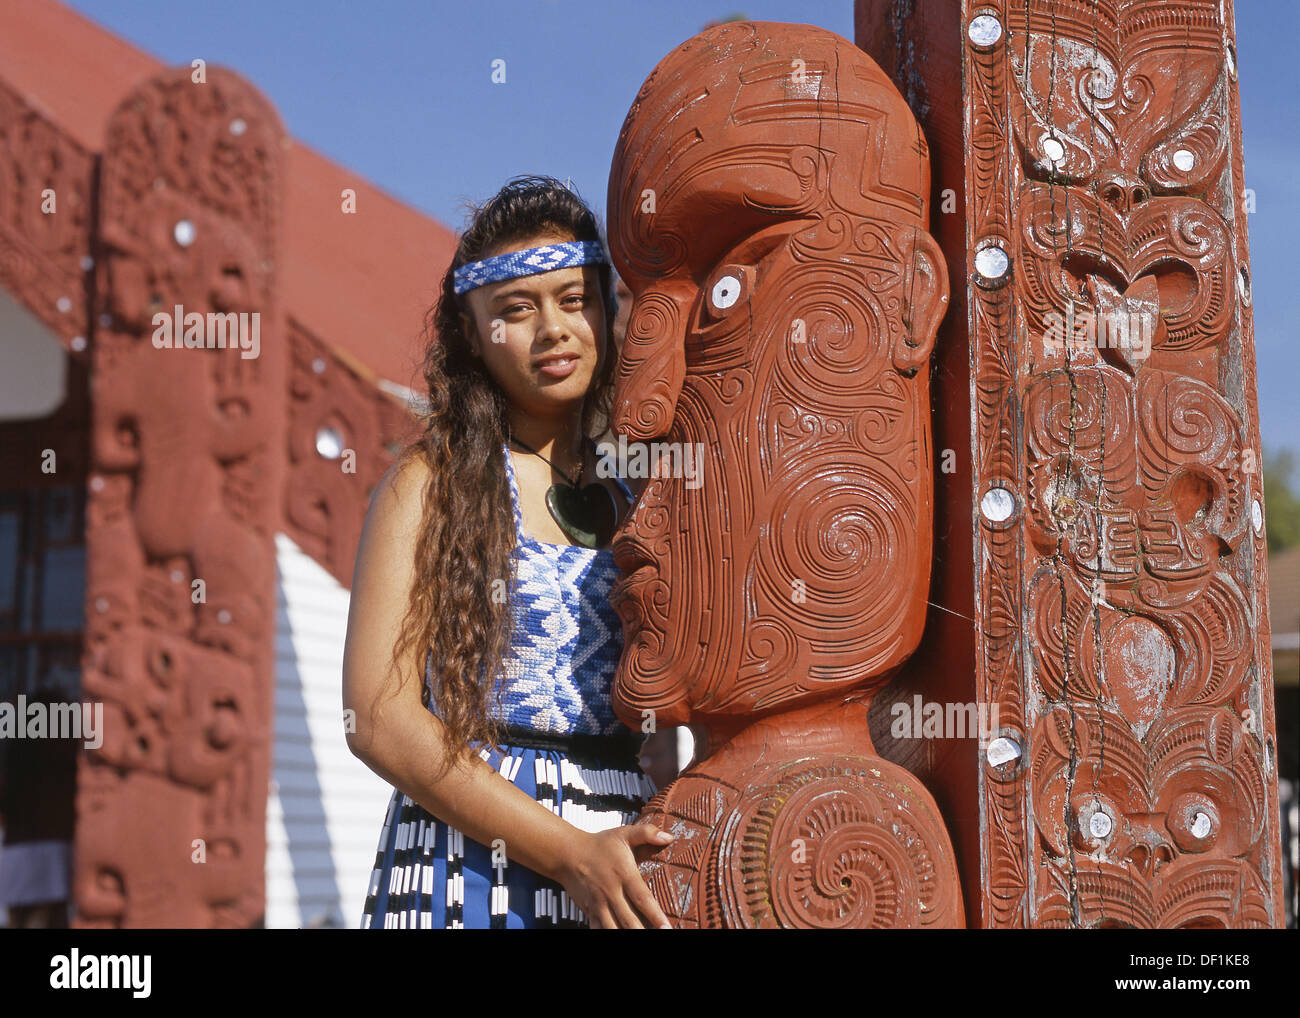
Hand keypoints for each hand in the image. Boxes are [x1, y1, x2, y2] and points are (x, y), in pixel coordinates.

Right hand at [559, 823, 674, 928]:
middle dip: (643, 932)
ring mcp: (599, 904)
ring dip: (626, 935)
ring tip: (642, 939)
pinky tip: (618, 937)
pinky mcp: (590, 911)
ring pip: (613, 928)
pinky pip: (598, 929)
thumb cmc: (599, 844)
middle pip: (629, 920)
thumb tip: (669, 837)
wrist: (567, 854)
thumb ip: (646, 833)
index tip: (666, 927)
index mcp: (624, 874)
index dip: (655, 915)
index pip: (643, 898)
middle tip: (660, 937)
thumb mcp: (624, 834)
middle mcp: (612, 892)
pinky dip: (608, 935)